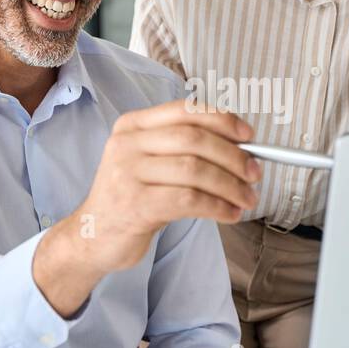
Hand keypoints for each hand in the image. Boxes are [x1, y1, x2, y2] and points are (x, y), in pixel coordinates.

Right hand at [34, 100, 259, 314]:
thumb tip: (241, 150)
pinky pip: (189, 200)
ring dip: (230, 185)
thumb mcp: (150, 164)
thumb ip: (184, 150)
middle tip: (255, 173)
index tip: (249, 137)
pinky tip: (230, 213)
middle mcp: (127, 143)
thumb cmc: (131, 199)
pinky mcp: (135, 204)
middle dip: (233, 156)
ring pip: (195, 170)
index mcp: (133, 125)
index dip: (222, 120)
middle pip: (194, 139)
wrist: (92, 237)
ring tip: (247, 198)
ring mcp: (128, 173)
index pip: (185, 111)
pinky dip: (218, 206)